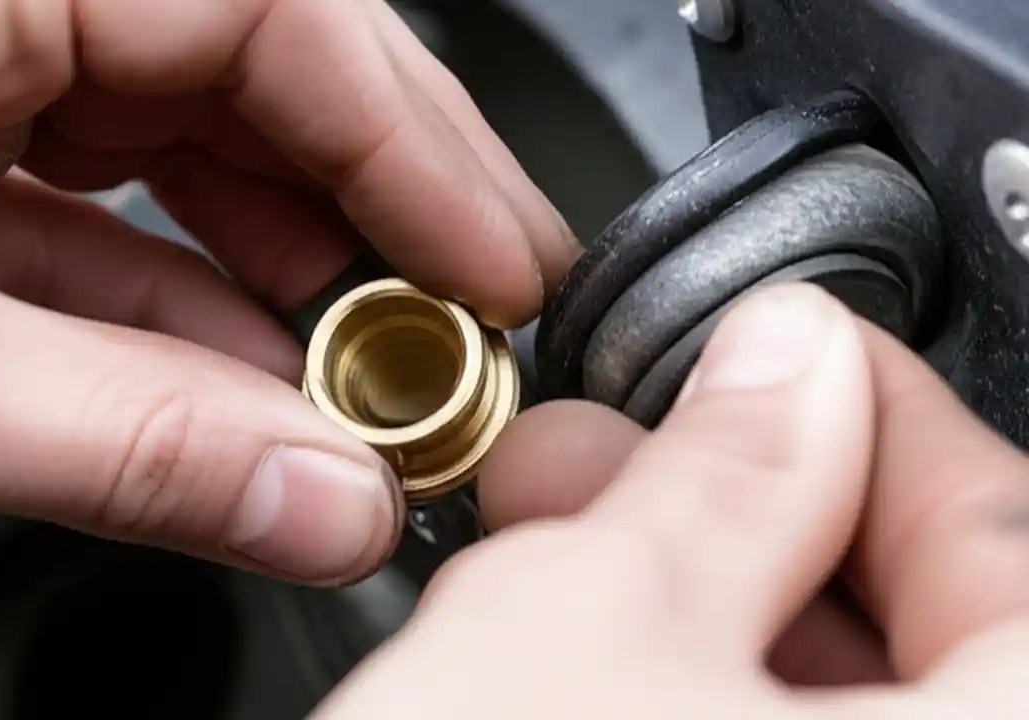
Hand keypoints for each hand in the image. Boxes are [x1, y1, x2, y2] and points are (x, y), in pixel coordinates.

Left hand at [0, 1, 576, 585]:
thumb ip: (137, 449)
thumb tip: (328, 509)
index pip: (281, 14)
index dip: (415, 152)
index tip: (491, 273)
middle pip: (241, 78)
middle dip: (355, 229)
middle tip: (441, 349)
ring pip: (166, 158)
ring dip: (265, 295)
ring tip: (347, 405)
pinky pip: (81, 219)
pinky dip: (163, 318)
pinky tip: (231, 403)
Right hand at [316, 284, 1028, 716]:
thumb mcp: (593, 622)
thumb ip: (721, 471)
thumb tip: (786, 360)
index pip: (1006, 533)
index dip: (871, 406)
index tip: (780, 349)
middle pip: (900, 619)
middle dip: (738, 499)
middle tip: (626, 440)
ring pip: (802, 697)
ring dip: (676, 590)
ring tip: (548, 528)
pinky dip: (655, 686)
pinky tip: (551, 636)